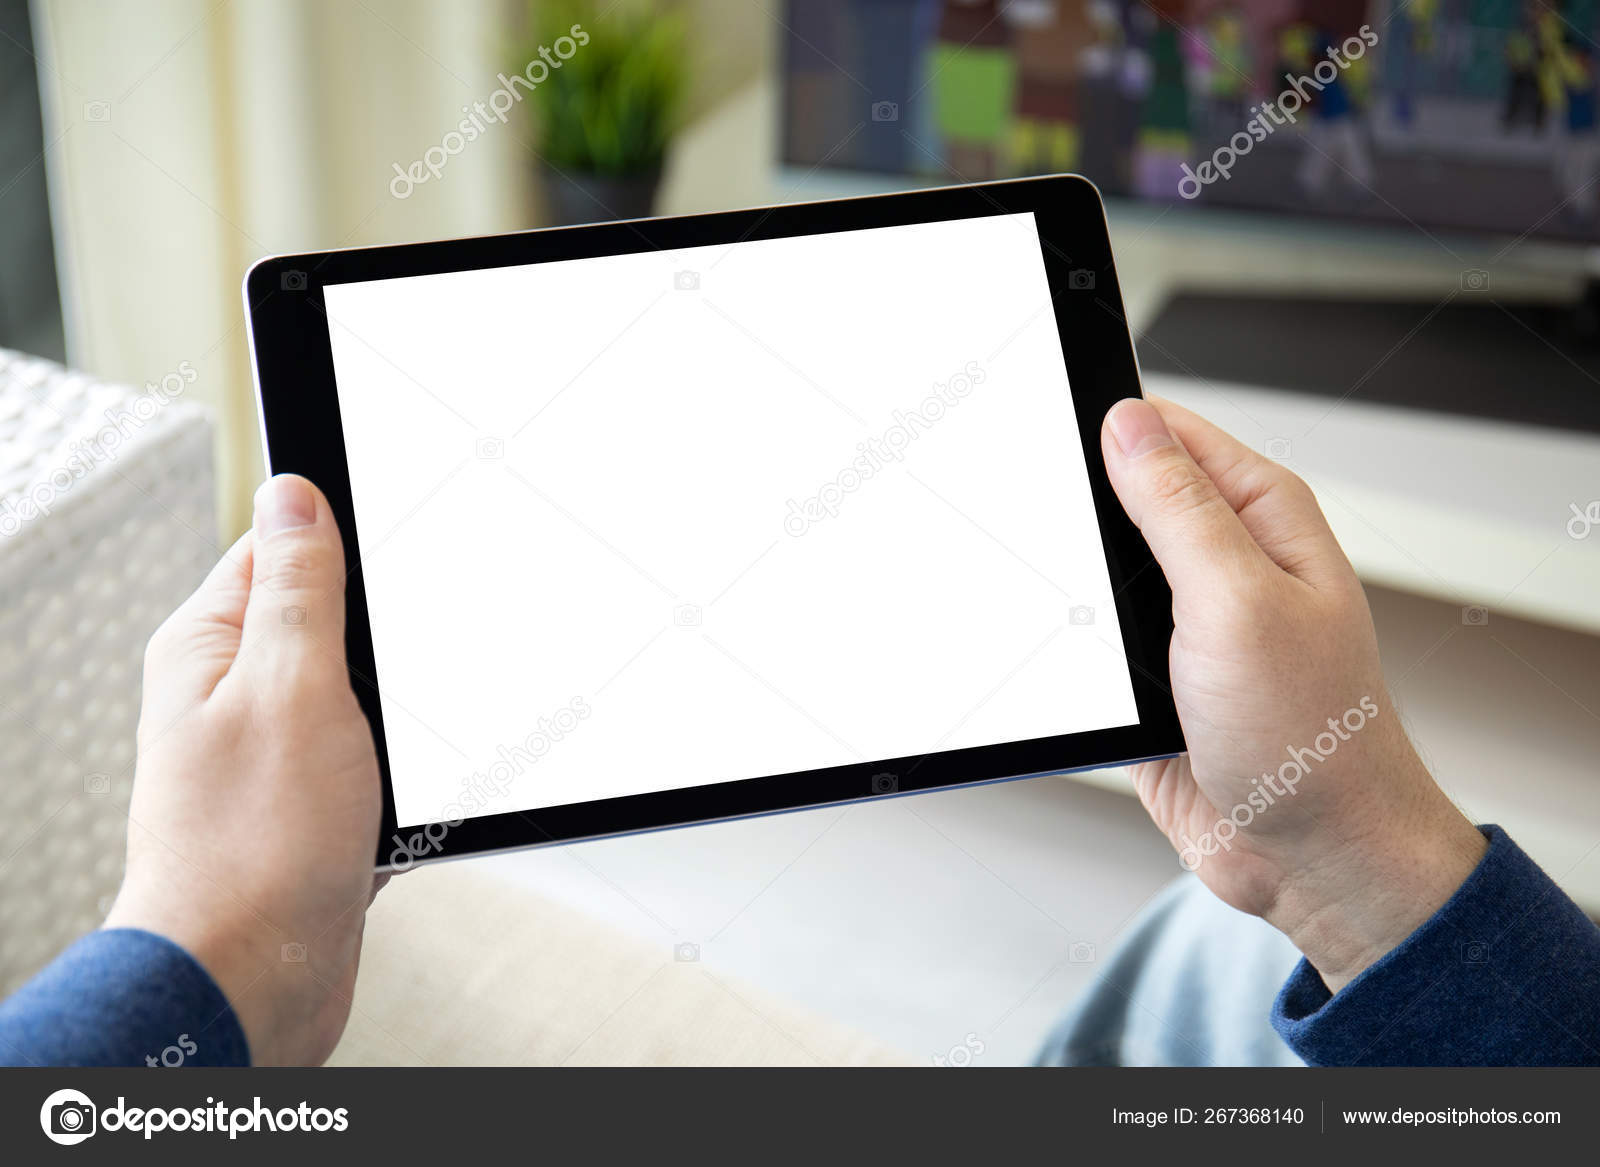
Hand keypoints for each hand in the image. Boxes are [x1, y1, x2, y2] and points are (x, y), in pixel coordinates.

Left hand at [105, 474, 382, 1064]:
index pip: (279, 549)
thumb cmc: (252, 851)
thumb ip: (299, 590)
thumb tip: (292, 493)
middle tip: (402, 681)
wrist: (251, 987)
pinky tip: (405, 802)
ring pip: (367, 702)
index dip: (343, 540)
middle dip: (388, 650)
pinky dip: (402, 781)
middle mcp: (235, 698)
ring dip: (402, 725)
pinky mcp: (313, 810)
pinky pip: (377, 768)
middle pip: (334, 625)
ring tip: (399, 760)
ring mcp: (274, 757)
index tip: (404, 542)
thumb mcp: (289, 688)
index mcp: (211, 649)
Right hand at [1101, 397, 1485, 991]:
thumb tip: (1127, 424)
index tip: (1048, 435)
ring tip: (1074, 622)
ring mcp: (1187, 621)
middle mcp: (1226, 561)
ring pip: (1097, 575)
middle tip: (1052, 544)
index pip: (1167, 433)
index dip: (1108, 430)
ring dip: (1073, 593)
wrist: (1310, 857)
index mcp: (1262, 516)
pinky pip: (1090, 644)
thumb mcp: (1238, 600)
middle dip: (1077, 518)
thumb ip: (1178, 508)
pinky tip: (1072, 670)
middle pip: (1122, 499)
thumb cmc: (1311, 739)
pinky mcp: (1152, 678)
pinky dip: (1072, 653)